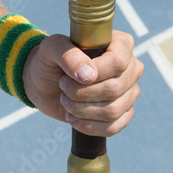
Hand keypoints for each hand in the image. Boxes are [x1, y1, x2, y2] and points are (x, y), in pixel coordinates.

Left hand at [22, 31, 142, 136]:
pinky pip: (113, 127)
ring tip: (65, 100)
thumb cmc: (50, 60)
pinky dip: (87, 126)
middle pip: (114, 89)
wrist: (42, 83)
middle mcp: (130, 68)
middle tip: (62, 86)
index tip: (68, 76)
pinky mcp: (122, 113)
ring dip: (80, 109)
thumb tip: (88, 75)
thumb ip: (68, 55)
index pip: (119, 61)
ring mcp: (129, 92)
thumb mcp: (51, 48)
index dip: (95, 72)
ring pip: (113, 110)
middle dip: (80, 93)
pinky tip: (72, 117)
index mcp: (119, 44)